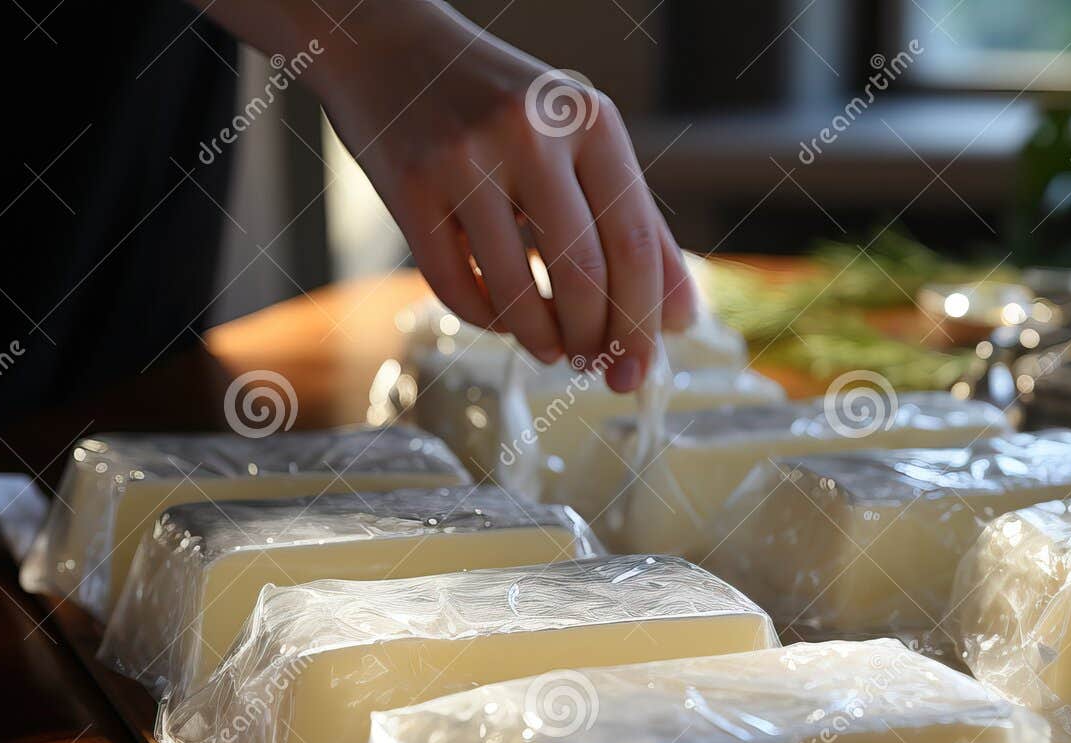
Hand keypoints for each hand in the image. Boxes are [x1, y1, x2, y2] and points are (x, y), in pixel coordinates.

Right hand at [202, 0, 694, 391]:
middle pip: (584, 273)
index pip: (636, 242)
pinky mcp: (409, 188)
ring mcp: (464, 159)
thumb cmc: (503, 109)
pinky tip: (501, 319)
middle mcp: (530, 132)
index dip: (644, 320)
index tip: (642, 368)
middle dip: (596, 340)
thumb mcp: (579, 143)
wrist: (390, 45)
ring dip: (541, 340)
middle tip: (597, 368)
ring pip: (516, 291)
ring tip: (551, 350)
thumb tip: (680, 320)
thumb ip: (635, 222)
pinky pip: (456, 287)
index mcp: (589, 119)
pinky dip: (486, 320)